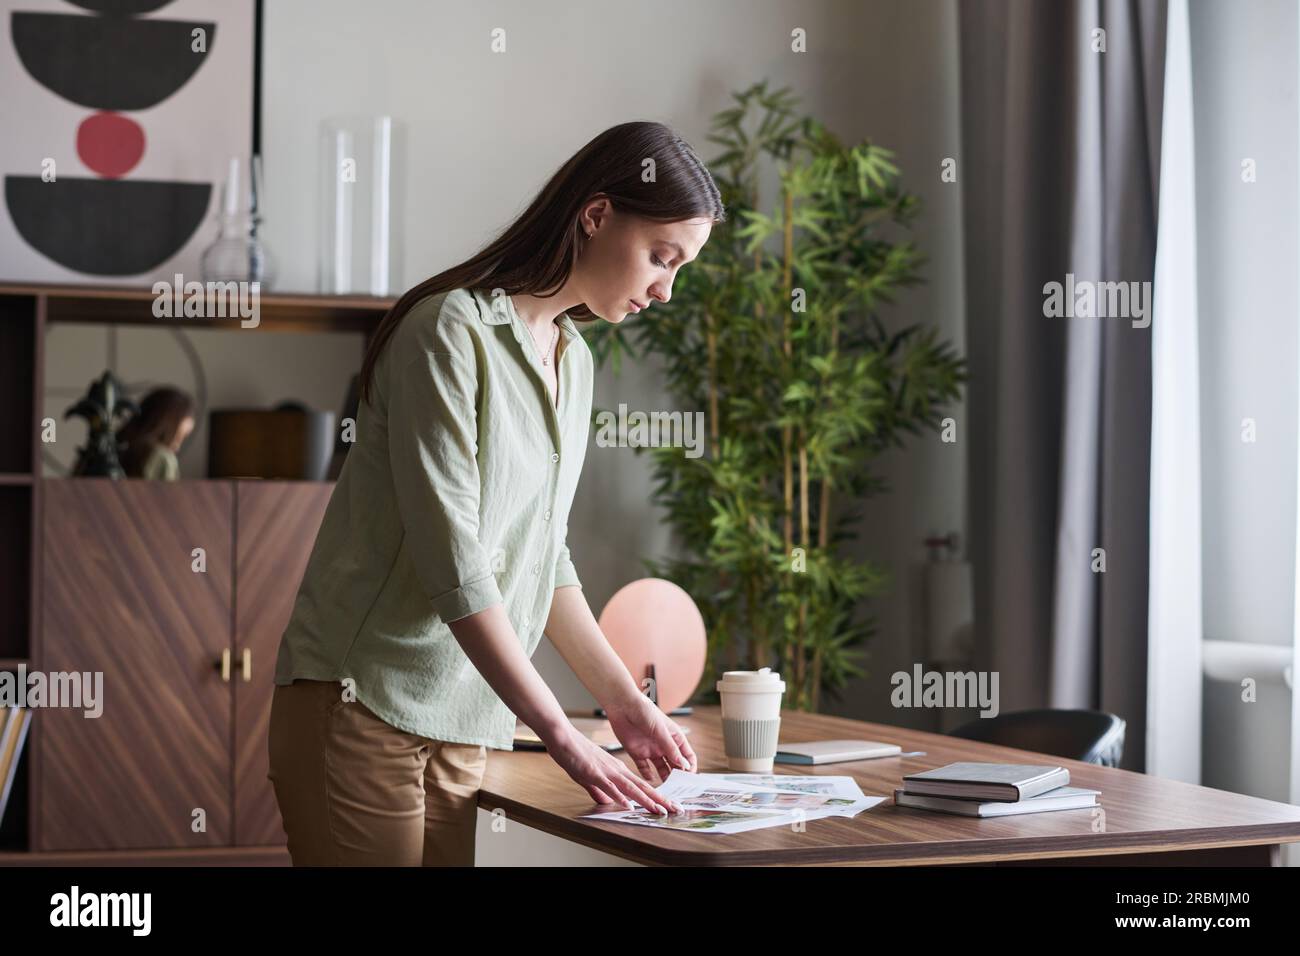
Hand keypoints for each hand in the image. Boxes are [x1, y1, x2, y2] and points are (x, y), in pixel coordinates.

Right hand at [544, 722, 683, 814]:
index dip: (656, 797)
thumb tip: (607, 802)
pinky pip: (610, 786)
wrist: (563, 737)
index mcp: (618, 771)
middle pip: (643, 787)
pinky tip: (629, 805)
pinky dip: (620, 796)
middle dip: (660, 800)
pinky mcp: (595, 773)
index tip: (669, 806)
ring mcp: (607, 771)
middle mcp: (617, 770)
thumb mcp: (590, 777)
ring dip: (646, 800)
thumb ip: (599, 791)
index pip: (642, 786)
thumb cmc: (576, 754)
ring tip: (661, 810)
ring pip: (631, 787)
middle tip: (677, 809)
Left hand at [603, 692, 697, 784]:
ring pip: (662, 769)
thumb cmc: (644, 711)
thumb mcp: (660, 730)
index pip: (687, 756)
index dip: (689, 767)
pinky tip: (650, 780)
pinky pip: (644, 768)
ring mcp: (652, 750)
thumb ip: (671, 749)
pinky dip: (647, 776)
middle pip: (675, 765)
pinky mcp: (638, 753)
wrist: (622, 705)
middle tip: (678, 788)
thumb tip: (684, 766)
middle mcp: (664, 745)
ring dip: (664, 778)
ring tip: (665, 787)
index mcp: (674, 737)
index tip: (689, 778)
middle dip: (677, 776)